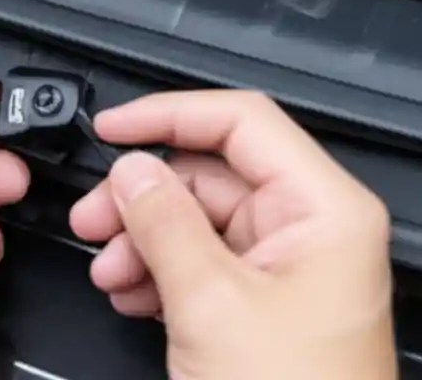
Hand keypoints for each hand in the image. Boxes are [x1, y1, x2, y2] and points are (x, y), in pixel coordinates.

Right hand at [70, 91, 395, 379]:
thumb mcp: (211, 303)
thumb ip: (164, 223)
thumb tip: (132, 168)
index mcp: (326, 210)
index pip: (242, 122)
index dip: (169, 116)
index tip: (114, 129)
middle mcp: (314, 229)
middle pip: (214, 174)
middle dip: (146, 194)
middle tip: (95, 214)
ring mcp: (290, 269)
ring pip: (201, 220)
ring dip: (145, 239)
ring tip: (110, 268)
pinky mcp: (267, 305)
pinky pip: (204, 263)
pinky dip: (160, 272)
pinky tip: (131, 293)